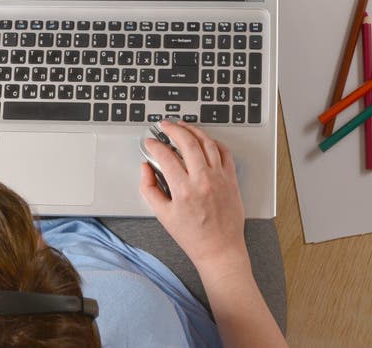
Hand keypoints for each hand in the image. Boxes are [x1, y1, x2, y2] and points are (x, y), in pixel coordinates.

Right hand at [139, 120, 247, 272]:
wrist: (220, 250)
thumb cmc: (193, 236)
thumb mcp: (163, 215)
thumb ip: (149, 189)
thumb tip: (145, 168)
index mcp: (184, 190)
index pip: (165, 156)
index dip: (154, 145)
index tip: (150, 142)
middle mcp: (203, 180)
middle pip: (187, 142)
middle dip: (173, 129)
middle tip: (165, 126)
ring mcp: (219, 178)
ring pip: (207, 142)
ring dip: (193, 130)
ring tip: (183, 126)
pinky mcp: (231, 179)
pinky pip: (225, 152)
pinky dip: (214, 142)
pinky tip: (204, 140)